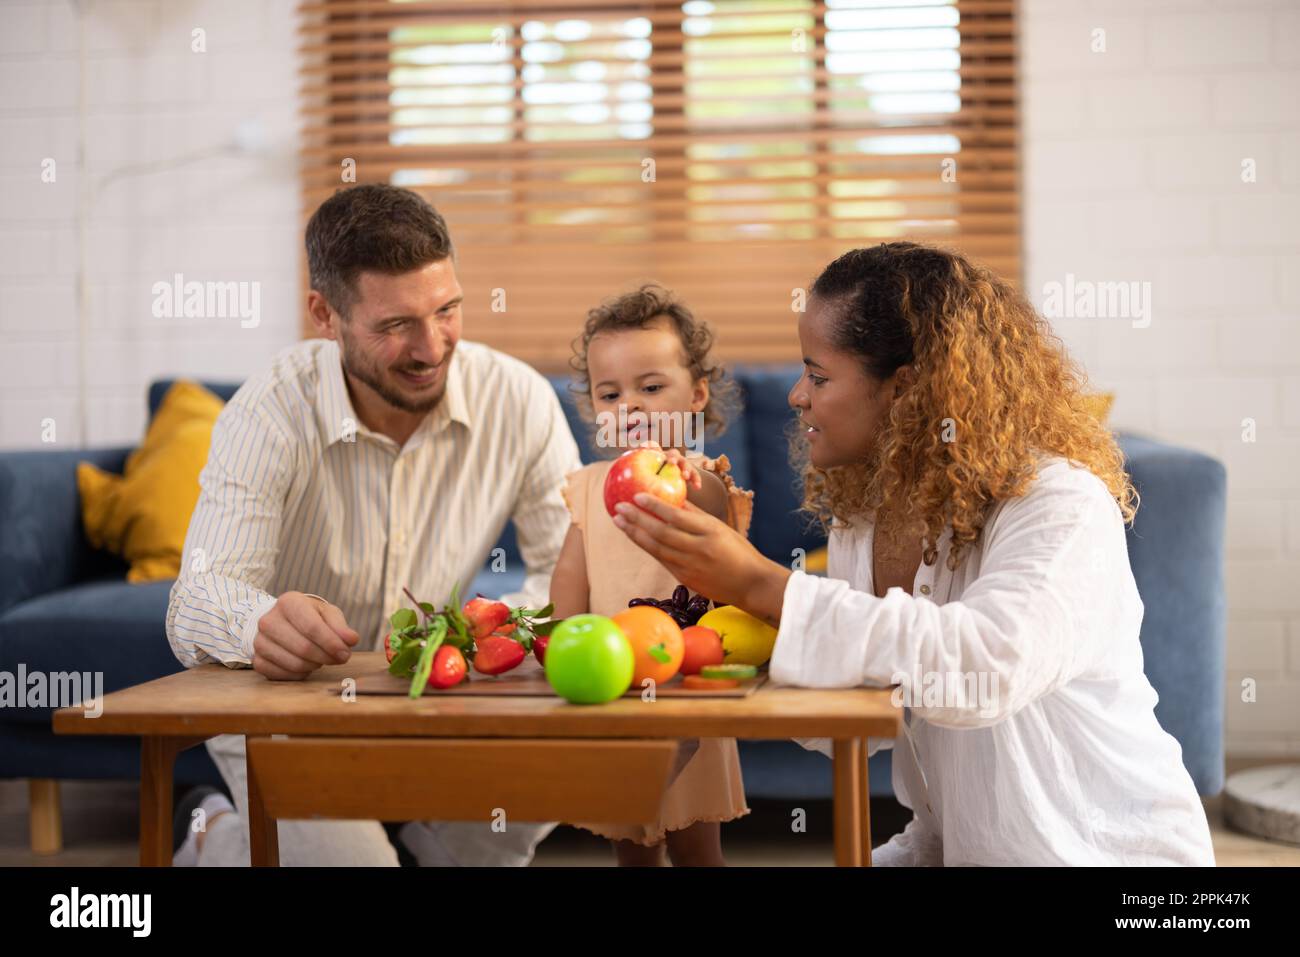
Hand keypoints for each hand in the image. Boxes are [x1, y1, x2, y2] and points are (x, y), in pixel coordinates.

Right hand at [253, 591, 359, 680]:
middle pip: (304, 648)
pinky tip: (307, 665)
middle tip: (339, 658)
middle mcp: (269, 620)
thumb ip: (340, 626)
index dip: (332, 643)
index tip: (346, 653)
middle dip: (326, 657)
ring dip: (315, 665)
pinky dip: (301, 674)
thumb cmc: (308, 617)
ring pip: (295, 664)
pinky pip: (284, 675)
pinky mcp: (257, 660)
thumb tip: (351, 640)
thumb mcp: (326, 613)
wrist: (279, 621)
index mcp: (288, 602)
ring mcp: (259, 641)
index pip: (312, 627)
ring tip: (321, 658)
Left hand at [611, 493, 790, 624]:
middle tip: (619, 507)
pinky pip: (662, 560)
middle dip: (637, 519)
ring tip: (619, 521)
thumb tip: (672, 500)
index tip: (636, 496)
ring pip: (656, 548)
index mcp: (710, 531)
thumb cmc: (738, 552)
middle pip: (661, 533)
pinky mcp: (685, 579)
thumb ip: (696, 515)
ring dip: (635, 534)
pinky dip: (647, 547)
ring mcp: (690, 566)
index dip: (654, 506)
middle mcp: (698, 549)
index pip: (677, 516)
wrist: (750, 584)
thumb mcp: (720, 528)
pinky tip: (635, 537)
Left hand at [638, 440, 700, 490]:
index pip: (652, 449)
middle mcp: (668, 459)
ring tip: (685, 476)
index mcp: (656, 459)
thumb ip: (635, 487)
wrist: (677, 488)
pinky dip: (697, 479)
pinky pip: (695, 474)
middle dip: (671, 457)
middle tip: (671, 463)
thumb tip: (615, 500)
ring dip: (685, 468)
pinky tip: (697, 487)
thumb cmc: (655, 488)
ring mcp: (681, 464)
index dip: (649, 446)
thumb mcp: (646, 487)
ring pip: (684, 463)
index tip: (646, 446)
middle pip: (671, 454)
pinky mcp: (692, 472)